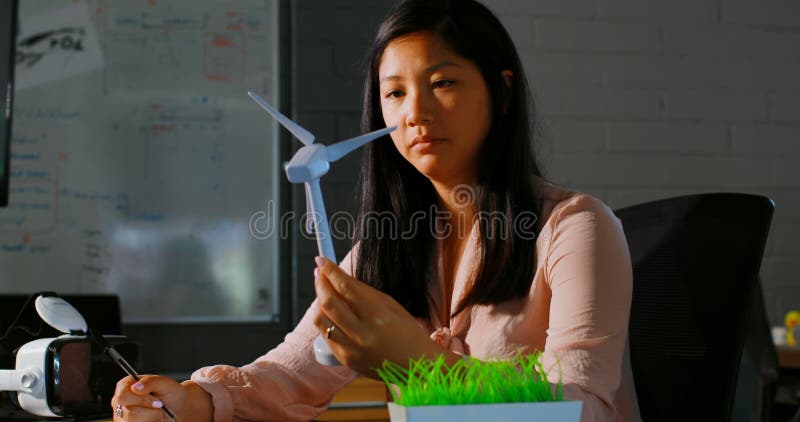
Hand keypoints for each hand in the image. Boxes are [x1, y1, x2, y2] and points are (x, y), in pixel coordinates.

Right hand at [111, 375, 212, 420]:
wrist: (178, 407)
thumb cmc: (170, 393)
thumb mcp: (165, 383)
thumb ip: (150, 382)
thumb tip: (136, 388)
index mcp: (125, 386)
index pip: (123, 396)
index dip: (141, 400)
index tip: (158, 402)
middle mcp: (120, 403)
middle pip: (129, 414)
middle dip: (150, 412)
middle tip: (161, 407)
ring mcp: (122, 418)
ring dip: (151, 419)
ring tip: (158, 413)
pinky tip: (154, 419)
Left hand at [312, 257, 458, 376]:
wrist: (416, 367)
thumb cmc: (409, 333)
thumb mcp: (392, 305)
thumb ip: (364, 292)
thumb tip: (341, 277)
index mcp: (377, 316)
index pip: (346, 288)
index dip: (331, 271)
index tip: (322, 260)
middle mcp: (362, 334)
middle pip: (328, 303)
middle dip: (321, 283)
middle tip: (319, 272)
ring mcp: (352, 349)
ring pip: (321, 321)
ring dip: (318, 303)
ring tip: (323, 292)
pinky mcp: (345, 360)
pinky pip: (326, 337)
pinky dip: (325, 321)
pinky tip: (329, 313)